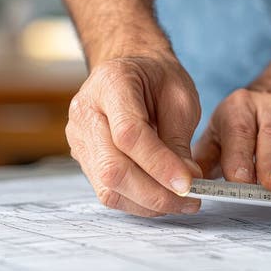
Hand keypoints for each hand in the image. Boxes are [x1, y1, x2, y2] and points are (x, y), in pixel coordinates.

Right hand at [66, 54, 202, 215]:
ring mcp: (79, 137)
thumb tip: (185, 182)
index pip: (128, 134)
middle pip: (113, 168)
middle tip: (192, 199)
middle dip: (156, 192)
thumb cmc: (158, 78)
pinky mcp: (83, 158)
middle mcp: (85, 111)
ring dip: (148, 202)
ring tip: (181, 201)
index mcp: (110, 83)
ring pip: (108, 187)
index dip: (159, 164)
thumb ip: (179, 139)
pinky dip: (137, 201)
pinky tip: (161, 197)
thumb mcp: (180, 97)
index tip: (189, 183)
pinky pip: (107, 190)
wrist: (132, 68)